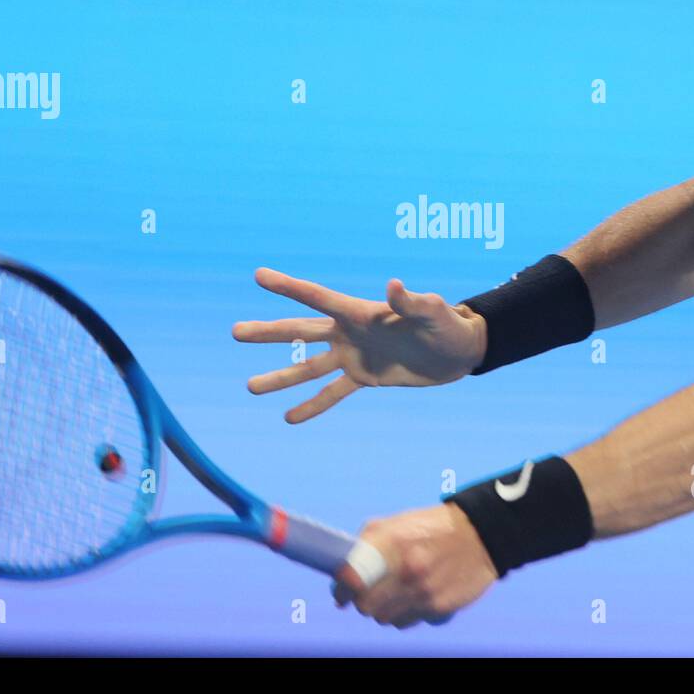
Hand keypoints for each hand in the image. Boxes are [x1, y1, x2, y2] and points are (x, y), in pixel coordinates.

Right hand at [233, 268, 487, 422]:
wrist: (458, 352)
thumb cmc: (447, 324)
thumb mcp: (432, 312)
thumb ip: (411, 302)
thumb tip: (394, 285)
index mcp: (360, 312)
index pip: (318, 297)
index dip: (288, 286)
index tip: (259, 276)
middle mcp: (350, 332)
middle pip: (301, 332)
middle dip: (269, 332)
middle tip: (236, 332)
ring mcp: (354, 355)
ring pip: (309, 367)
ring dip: (280, 377)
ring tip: (250, 386)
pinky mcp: (364, 377)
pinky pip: (332, 393)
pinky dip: (312, 406)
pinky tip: (288, 418)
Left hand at [333, 503, 498, 627]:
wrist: (479, 534)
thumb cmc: (430, 528)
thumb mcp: (396, 524)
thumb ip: (366, 544)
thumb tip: (341, 575)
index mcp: (392, 542)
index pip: (352, 577)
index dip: (341, 589)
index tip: (341, 592)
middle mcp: (407, 568)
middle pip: (365, 605)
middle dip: (362, 601)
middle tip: (368, 592)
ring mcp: (423, 590)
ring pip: (384, 618)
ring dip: (383, 609)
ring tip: (394, 593)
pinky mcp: (438, 607)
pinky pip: (406, 621)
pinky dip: (404, 614)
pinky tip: (413, 597)